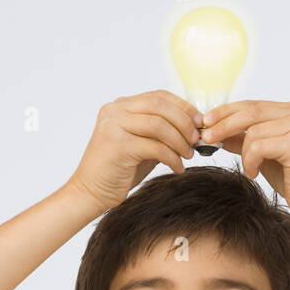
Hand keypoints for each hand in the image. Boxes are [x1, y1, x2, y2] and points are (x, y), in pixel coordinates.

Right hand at [66, 90, 202, 214]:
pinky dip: (172, 158)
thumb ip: (160, 133)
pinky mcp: (118, 146)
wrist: (90, 193)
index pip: (158, 96)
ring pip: (159, 124)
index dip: (183, 107)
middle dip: (184, 122)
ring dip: (179, 140)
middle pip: (160, 106)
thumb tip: (192, 129)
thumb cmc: (117, 171)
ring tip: (188, 155)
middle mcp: (115, 111)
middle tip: (196, 140)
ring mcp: (114, 127)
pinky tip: (178, 168)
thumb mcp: (142, 145)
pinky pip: (155, 147)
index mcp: (120, 106)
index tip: (200, 122)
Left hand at [201, 99, 289, 219]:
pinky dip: (250, 161)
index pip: (252, 104)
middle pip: (249, 112)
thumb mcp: (263, 155)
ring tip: (250, 170)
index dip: (226, 111)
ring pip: (252, 131)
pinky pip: (258, 146)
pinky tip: (255, 173)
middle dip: (223, 124)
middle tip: (205, 137)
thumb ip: (244, 140)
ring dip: (244, 154)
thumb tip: (216, 133)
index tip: (206, 121)